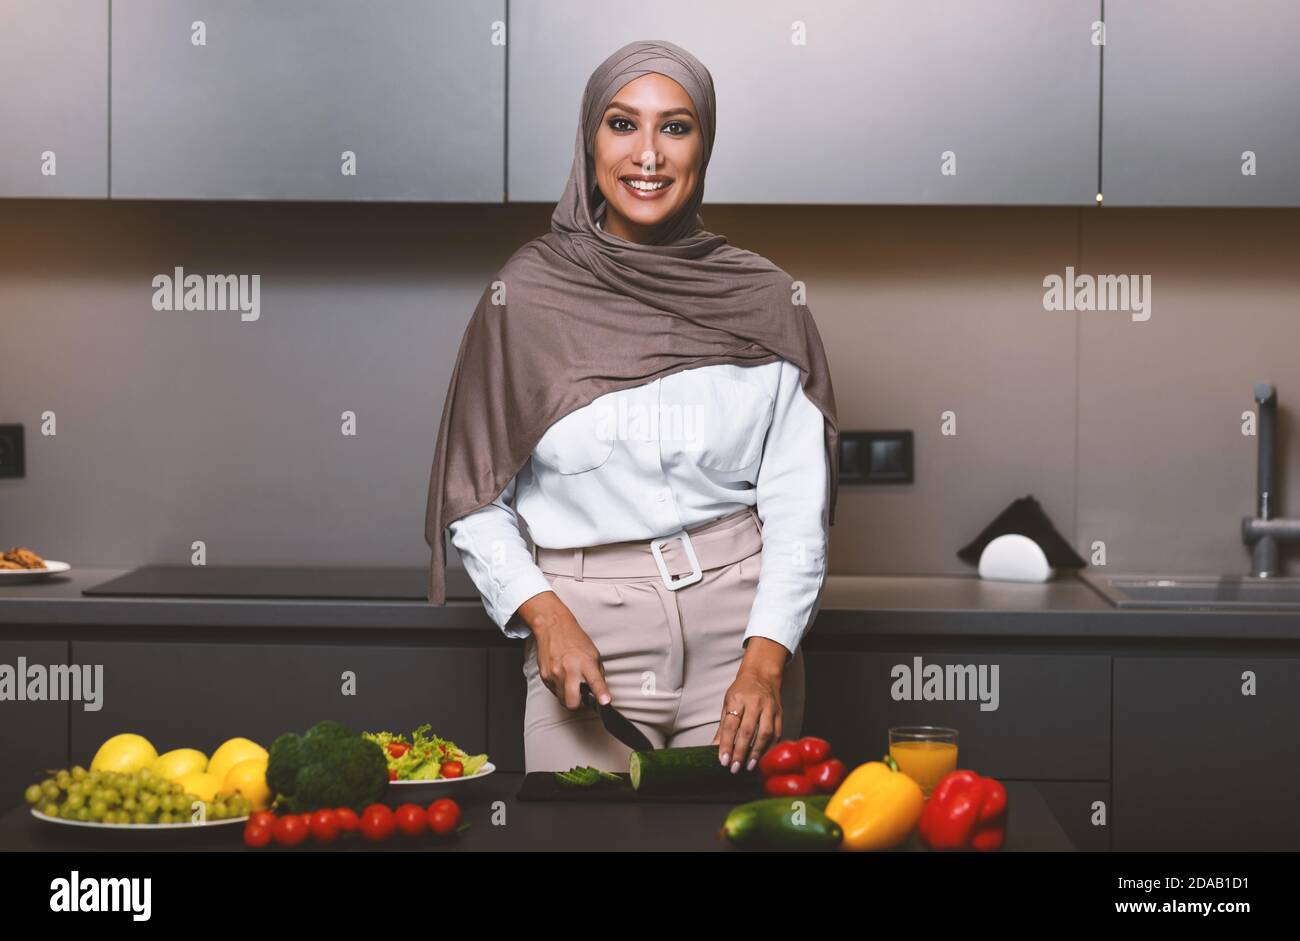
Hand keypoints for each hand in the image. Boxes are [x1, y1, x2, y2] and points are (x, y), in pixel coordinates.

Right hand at [517, 591, 611, 710]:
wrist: (552, 627)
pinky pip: (554, 691)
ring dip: (567, 695)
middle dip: (577, 704)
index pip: (595, 681)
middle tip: (580, 697)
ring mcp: (554, 674)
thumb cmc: (574, 639)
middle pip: (572, 701)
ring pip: (562, 699)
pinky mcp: (544, 676)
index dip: (600, 693)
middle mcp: (569, 669)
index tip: (605, 702)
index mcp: (585, 662)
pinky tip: (561, 675)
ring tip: (570, 681)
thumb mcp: (593, 653)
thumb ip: (597, 673)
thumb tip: (599, 692)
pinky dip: (559, 687)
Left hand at [712, 637, 788, 773]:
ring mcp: (769, 707)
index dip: (726, 744)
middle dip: (740, 752)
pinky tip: (763, 757)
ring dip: (756, 752)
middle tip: (734, 768)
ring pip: (764, 733)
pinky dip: (770, 747)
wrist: (762, 676)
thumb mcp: (728, 702)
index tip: (723, 760)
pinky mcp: (780, 713)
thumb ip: (723, 726)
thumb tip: (715, 747)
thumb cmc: (742, 690)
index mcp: (737, 698)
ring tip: (749, 766)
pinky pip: (776, 733)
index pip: (730, 725)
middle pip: (747, 731)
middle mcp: (754, 702)